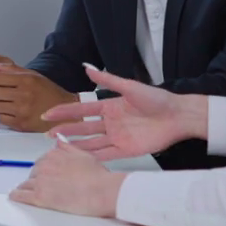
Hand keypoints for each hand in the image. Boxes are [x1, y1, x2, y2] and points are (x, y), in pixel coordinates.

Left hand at [0, 50, 75, 131]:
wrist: (65, 111)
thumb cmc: (48, 91)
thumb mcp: (33, 75)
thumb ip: (11, 69)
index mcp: (26, 80)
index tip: (0, 82)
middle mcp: (23, 95)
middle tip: (3, 94)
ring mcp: (22, 111)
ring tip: (9, 103)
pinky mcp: (21, 124)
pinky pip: (0, 119)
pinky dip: (4, 116)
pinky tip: (13, 113)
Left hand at [9, 137, 124, 217]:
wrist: (101, 191)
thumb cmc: (97, 176)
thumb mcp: (84, 155)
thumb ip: (68, 147)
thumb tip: (58, 139)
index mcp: (54, 154)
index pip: (42, 161)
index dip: (45, 170)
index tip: (47, 175)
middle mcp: (45, 165)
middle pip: (34, 172)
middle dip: (37, 179)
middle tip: (45, 187)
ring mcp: (40, 181)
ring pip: (26, 184)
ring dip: (27, 188)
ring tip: (28, 193)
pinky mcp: (39, 197)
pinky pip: (21, 195)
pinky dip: (17, 196)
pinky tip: (15, 197)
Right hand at [38, 65, 207, 159]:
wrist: (178, 116)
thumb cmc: (157, 99)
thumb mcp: (130, 87)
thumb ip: (108, 80)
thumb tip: (87, 67)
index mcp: (110, 106)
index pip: (81, 110)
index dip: (64, 112)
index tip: (48, 114)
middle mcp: (111, 123)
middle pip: (83, 128)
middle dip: (65, 130)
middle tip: (48, 133)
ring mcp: (118, 137)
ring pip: (91, 143)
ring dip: (75, 145)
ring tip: (58, 146)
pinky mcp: (127, 150)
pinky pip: (105, 154)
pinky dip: (92, 156)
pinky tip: (79, 158)